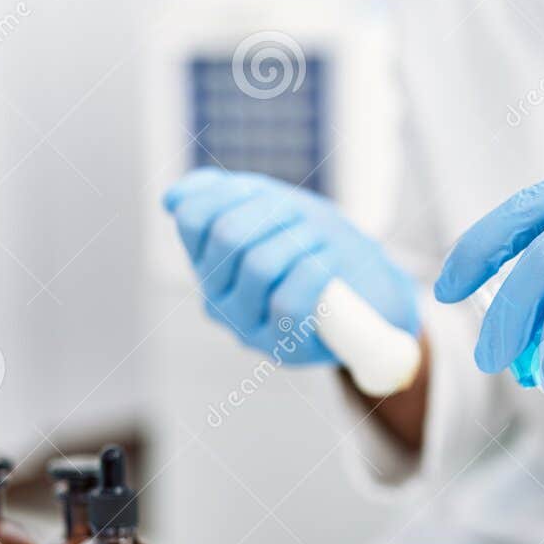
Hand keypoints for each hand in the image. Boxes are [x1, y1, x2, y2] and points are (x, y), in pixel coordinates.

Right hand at [162, 168, 417, 363]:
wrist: (373, 289)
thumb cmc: (319, 246)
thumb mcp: (273, 206)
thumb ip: (224, 193)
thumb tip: (171, 199)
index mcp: (207, 262)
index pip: (193, 218)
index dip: (234, 193)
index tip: (272, 197)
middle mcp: (216, 299)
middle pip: (228, 236)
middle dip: (274, 213)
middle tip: (302, 217)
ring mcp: (246, 327)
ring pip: (259, 266)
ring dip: (300, 240)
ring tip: (320, 240)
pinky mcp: (280, 349)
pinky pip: (288, 302)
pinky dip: (315, 272)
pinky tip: (329, 261)